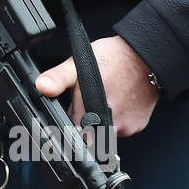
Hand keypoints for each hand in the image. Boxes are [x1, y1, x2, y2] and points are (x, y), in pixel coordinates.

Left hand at [34, 35, 157, 136]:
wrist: (146, 56)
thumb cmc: (113, 59)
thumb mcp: (78, 64)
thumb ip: (58, 78)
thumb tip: (42, 87)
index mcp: (88, 115)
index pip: (70, 130)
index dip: (68, 119)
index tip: (72, 107)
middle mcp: (108, 127)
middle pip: (87, 132)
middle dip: (84, 119)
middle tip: (89, 98)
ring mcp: (125, 128)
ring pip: (105, 130)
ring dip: (100, 118)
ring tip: (105, 96)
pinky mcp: (138, 126)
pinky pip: (122, 127)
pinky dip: (118, 117)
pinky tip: (118, 100)